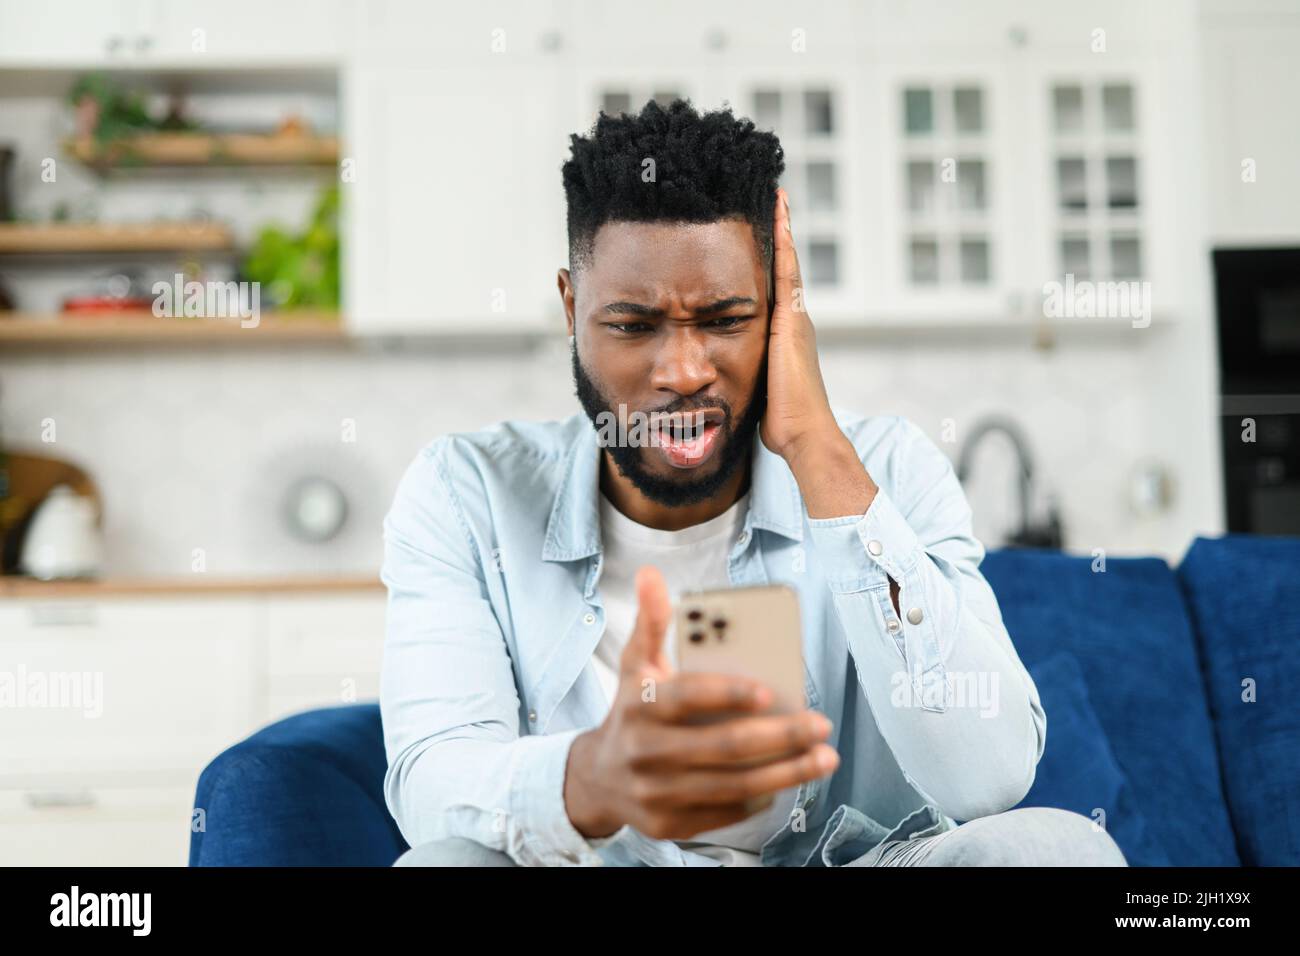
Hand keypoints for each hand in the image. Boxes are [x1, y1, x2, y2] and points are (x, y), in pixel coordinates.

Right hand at [564, 565, 838, 840]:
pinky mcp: (669, 825)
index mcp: (639, 704)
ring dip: (786, 772)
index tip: (770, 693)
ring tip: (822, 757)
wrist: (597, 778)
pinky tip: (789, 780)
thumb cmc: (632, 711)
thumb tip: (650, 575)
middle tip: (819, 725)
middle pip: (722, 746)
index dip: (729, 694)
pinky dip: (762, 797)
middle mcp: (644, 750)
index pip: (688, 697)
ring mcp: (655, 792)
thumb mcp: (635, 664)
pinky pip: (726, 812)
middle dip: (780, 737)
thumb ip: (652, 622)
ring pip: (733, 784)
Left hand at [759, 186, 840, 464]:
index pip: (773, 288)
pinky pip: (786, 269)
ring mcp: (796, 317)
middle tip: (769, 200)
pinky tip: (777, 214)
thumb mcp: (754, 390)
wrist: (803, 433)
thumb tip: (718, 382)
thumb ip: (744, 376)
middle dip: (777, 235)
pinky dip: (783, 240)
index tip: (759, 232)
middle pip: (783, 267)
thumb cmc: (779, 423)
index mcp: (782, 336)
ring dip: (781, 229)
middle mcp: (793, 321)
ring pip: (787, 262)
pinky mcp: (792, 318)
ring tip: (774, 196)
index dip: (769, 260)